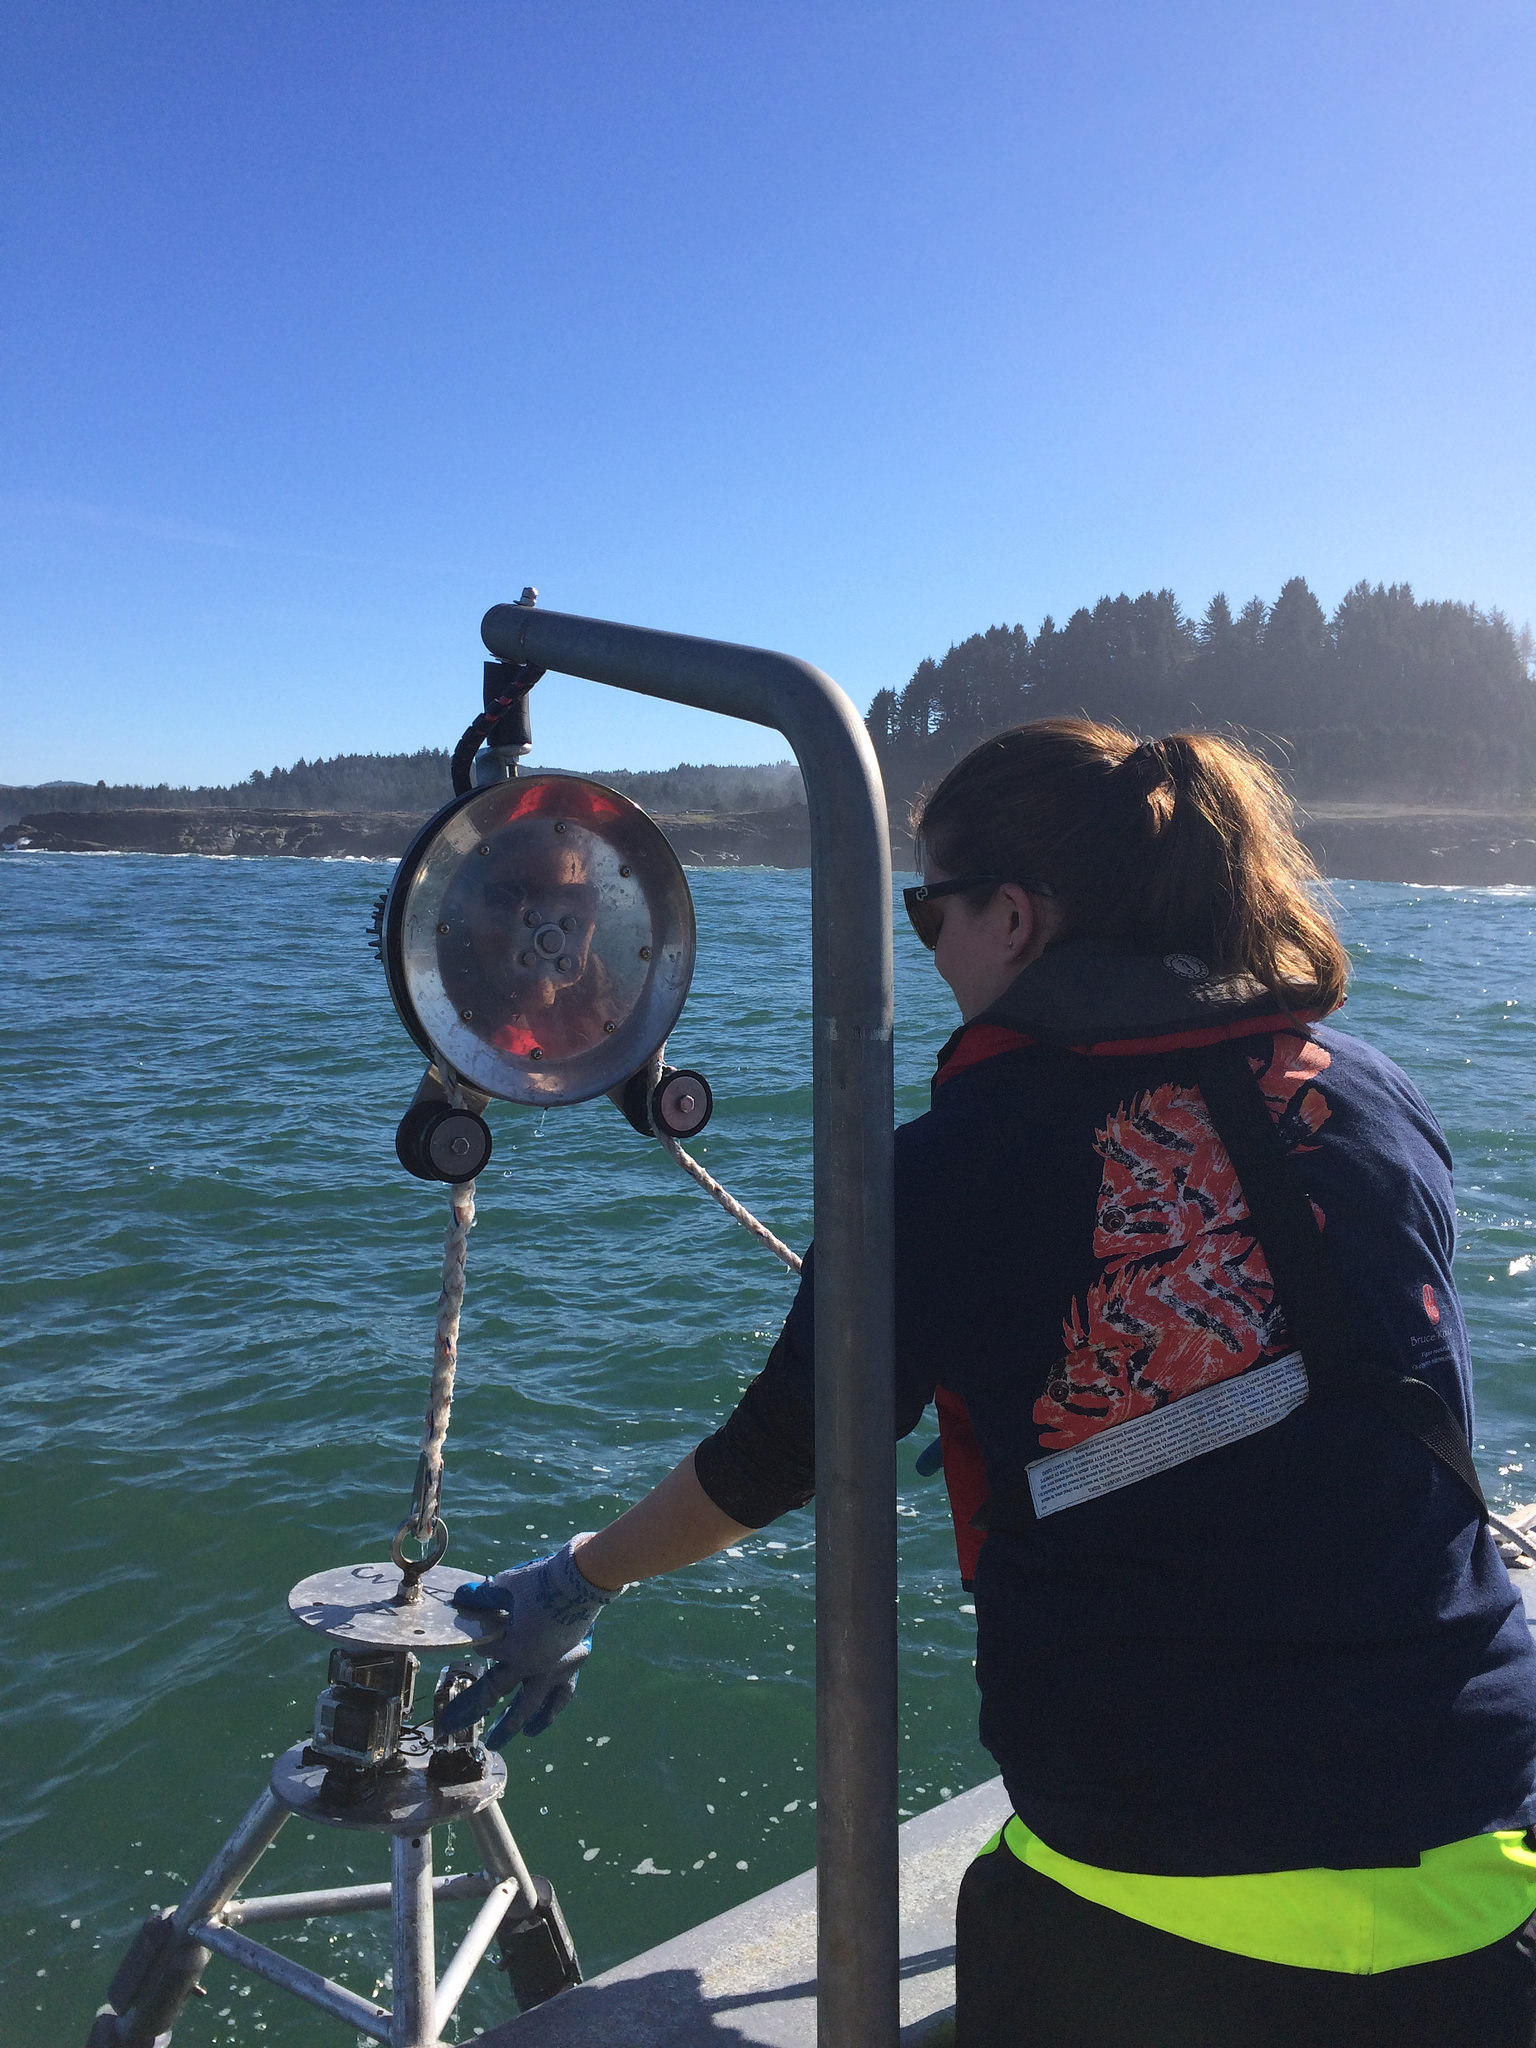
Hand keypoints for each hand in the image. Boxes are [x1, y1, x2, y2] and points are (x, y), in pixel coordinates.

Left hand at [441, 1537, 621, 1746]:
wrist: (582, 1581)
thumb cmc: (542, 1580)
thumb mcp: (507, 1584)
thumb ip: (484, 1597)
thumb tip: (462, 1597)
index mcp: (510, 1647)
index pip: (483, 1653)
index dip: (477, 1646)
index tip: (476, 1640)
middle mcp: (529, 1665)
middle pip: (493, 1691)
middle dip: (470, 1709)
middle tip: (451, 1727)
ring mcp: (551, 1669)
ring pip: (527, 1705)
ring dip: (509, 1724)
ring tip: (496, 1742)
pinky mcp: (570, 1667)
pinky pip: (559, 1697)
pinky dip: (548, 1713)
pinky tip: (538, 1726)